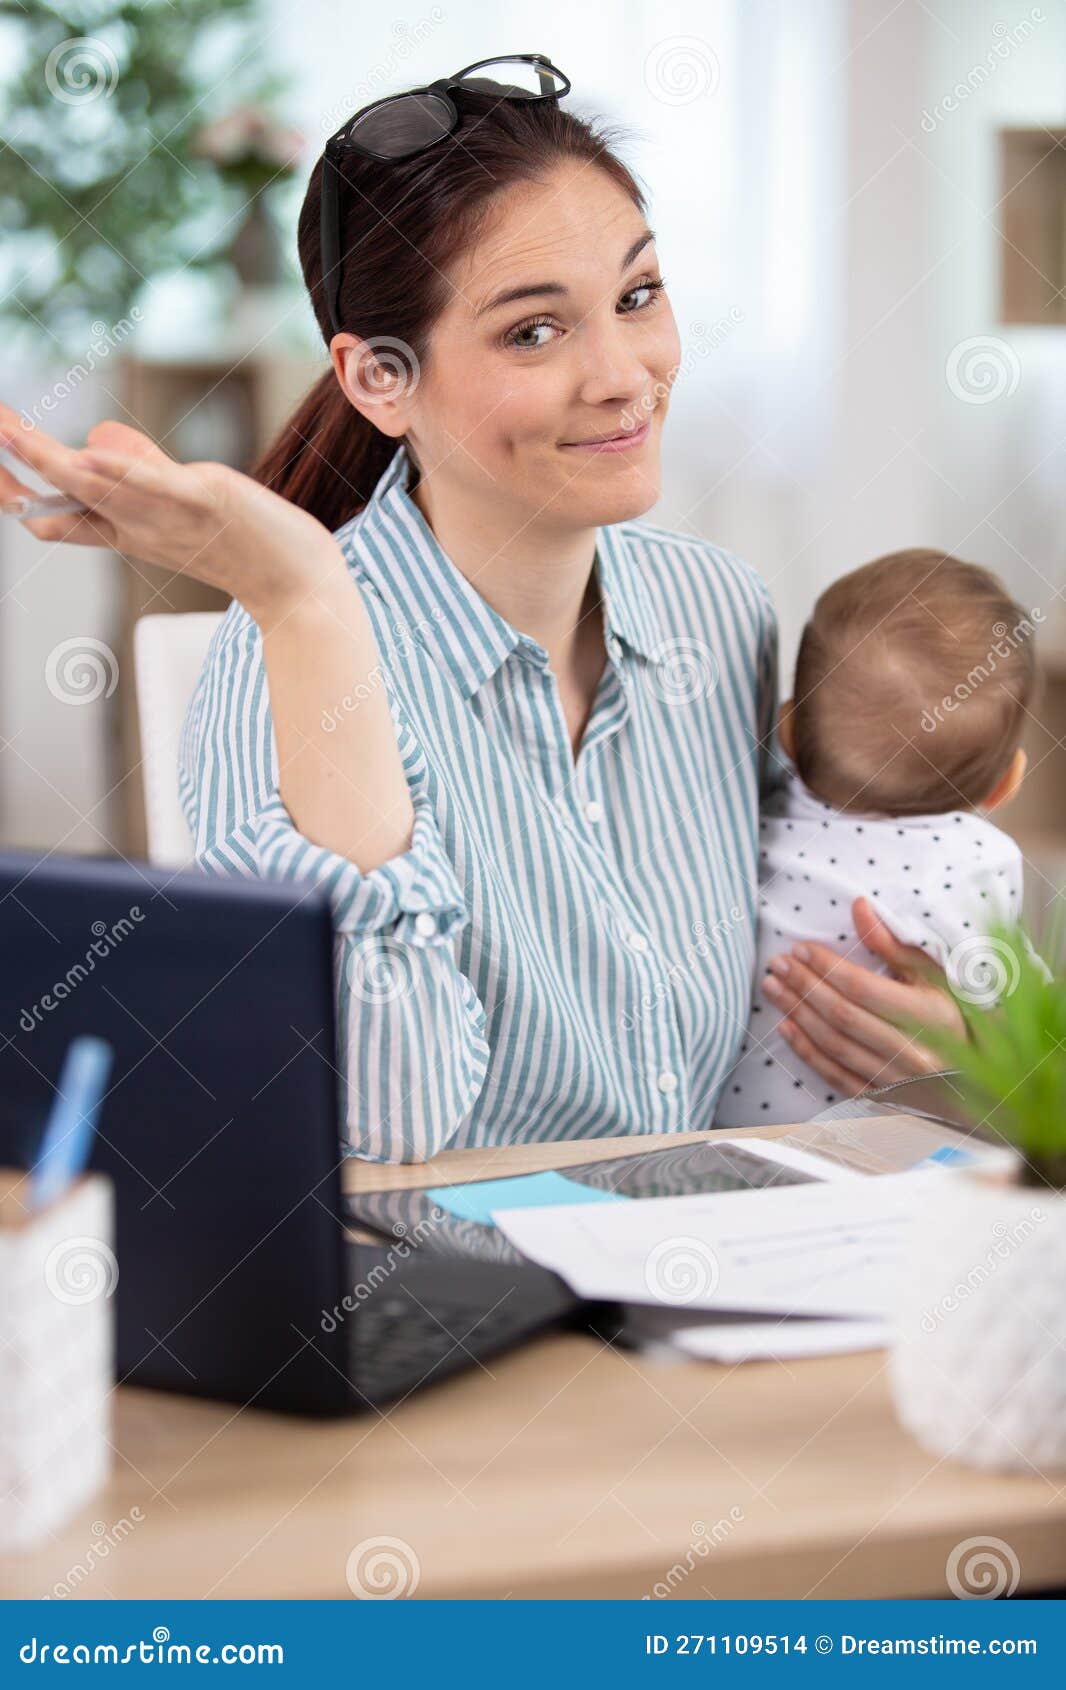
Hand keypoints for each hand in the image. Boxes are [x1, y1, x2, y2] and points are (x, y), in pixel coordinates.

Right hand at [0, 405, 349, 626]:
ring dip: (53, 459)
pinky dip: (124, 471)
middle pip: (63, 495)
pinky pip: (156, 486)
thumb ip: (138, 472)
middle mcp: (137, 527)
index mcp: (126, 531)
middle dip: (21, 459)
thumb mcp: (177, 503)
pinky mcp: (205, 501)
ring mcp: (168, 516)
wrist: (296, 582)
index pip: (54, 517)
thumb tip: (93, 441)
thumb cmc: (240, 541)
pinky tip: (93, 456)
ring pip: (99, 487)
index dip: (16, 490)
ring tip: (13, 431)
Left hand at [761, 896, 964, 1096]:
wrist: (978, 1076)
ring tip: (772, 987)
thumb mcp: (934, 975)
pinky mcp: (882, 1099)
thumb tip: (858, 906)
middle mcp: (911, 1052)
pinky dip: (807, 1051)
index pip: (862, 988)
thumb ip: (893, 944)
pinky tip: (784, 1027)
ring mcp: (895, 1080)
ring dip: (797, 1014)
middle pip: (842, 1015)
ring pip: (834, 1045)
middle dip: (804, 986)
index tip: (800, 948)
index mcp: (928, 1016)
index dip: (827, 967)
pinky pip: (836, 1075)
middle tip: (777, 964)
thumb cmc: (953, 1015)